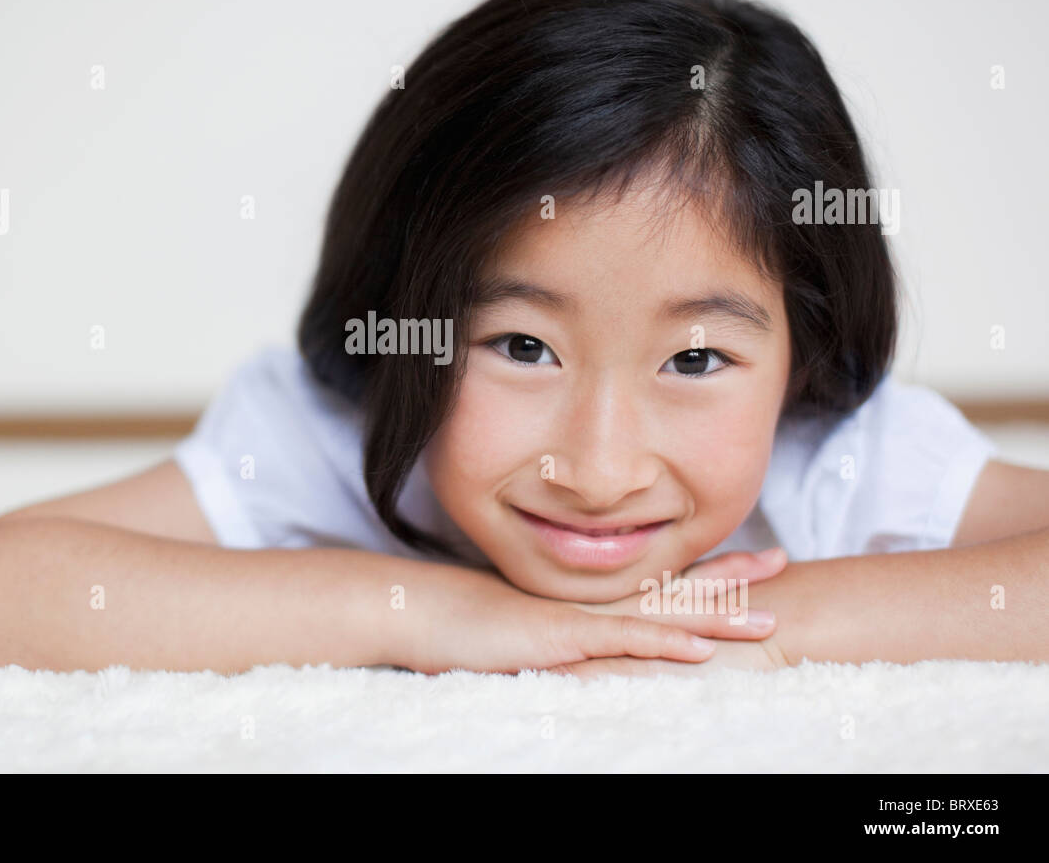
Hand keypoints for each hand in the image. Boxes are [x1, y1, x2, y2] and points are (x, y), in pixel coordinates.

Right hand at [396, 561, 773, 676]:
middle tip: (781, 561)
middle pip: (673, 586)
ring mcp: (582, 615)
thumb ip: (564, 627)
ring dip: (714, 615)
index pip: (660, 577)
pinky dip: (663, 646)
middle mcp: (594, 598)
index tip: (751, 557)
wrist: (427, 613)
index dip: (707, 568)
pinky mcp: (564, 637)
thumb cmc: (471, 623)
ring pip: (660, 613)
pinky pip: (622, 641)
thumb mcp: (530, 624)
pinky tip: (699, 650)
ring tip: (766, 619)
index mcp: (591, 594)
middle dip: (730, 576)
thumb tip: (585, 635)